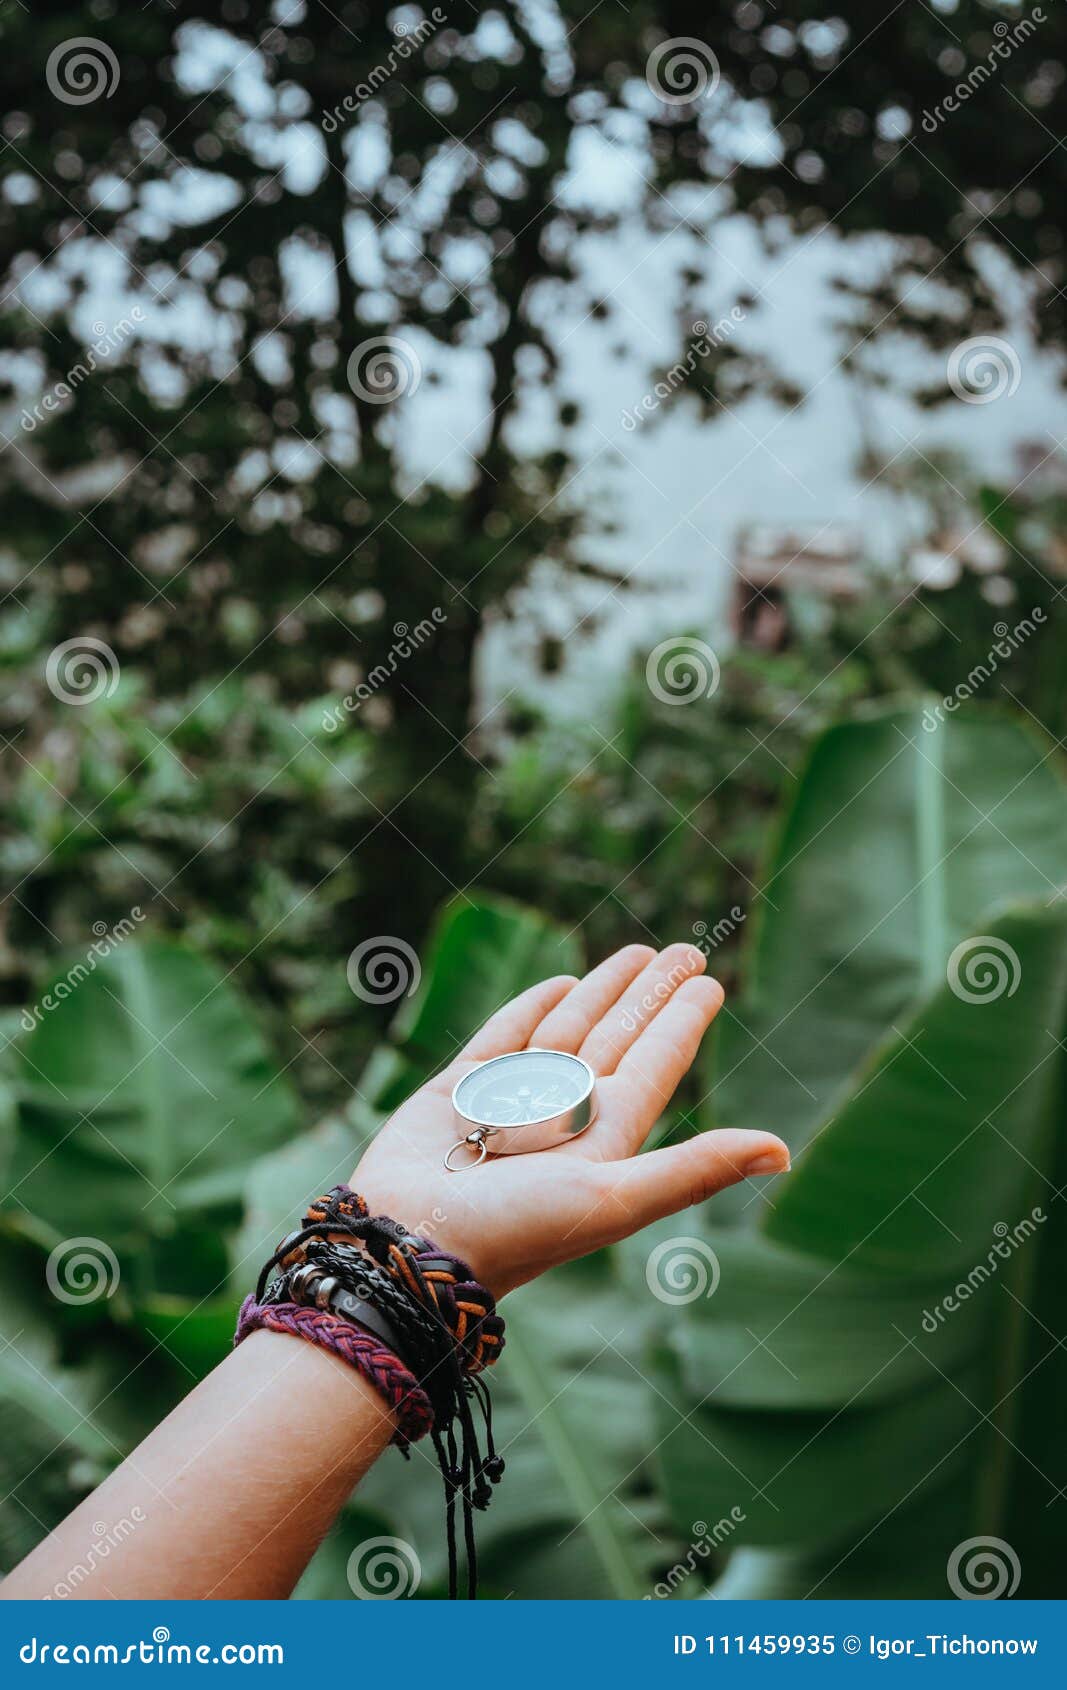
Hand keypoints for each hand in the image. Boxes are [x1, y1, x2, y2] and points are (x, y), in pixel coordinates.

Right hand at [352, 943, 788, 1297]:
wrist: (409, 1244)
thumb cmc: (516, 1230)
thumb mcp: (615, 1198)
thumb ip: (695, 1170)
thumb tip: (782, 1152)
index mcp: (605, 1141)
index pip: (656, 1066)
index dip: (683, 1023)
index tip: (711, 982)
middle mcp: (563, 1116)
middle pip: (620, 1038)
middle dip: (652, 994)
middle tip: (684, 949)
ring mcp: (510, 1101)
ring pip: (567, 1030)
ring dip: (602, 991)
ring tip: (633, 953)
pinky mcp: (457, 1091)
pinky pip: (504, 1036)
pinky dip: (532, 1007)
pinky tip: (561, 984)